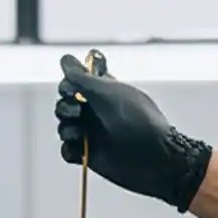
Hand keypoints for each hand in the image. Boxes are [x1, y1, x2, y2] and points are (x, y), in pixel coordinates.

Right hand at [55, 54, 211, 211]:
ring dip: (67, 128)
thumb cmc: (137, 121)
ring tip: (81, 133)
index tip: (73, 87)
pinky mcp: (88, 155)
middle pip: (64, 104)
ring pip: (63, 127)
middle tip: (77, 111)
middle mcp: (96, 111)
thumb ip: (83, 77)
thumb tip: (65, 59)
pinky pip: (67, 150)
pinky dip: (70, 149)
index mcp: (104, 92)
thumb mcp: (108, 93)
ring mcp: (92, 133)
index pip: (76, 82)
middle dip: (65, 106)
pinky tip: (81, 149)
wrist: (153, 159)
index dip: (69, 84)